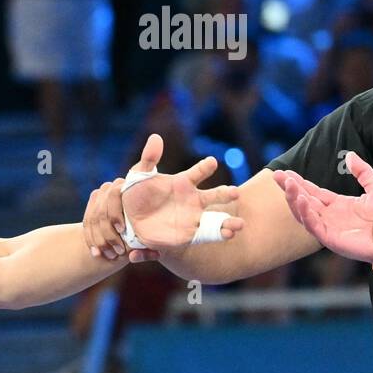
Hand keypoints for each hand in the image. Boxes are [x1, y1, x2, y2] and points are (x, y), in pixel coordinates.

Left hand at [83, 133, 243, 258]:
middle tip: (235, 192)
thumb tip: (155, 137)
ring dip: (229, 221)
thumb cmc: (137, 196)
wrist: (132, 222)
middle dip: (226, 194)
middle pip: (216, 195)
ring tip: (239, 224)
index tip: (211, 162)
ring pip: (218, 218)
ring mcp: (194, 218)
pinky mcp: (190, 235)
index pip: (198, 172)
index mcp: (183, 183)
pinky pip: (207, 236)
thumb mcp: (139, 176)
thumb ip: (148, 159)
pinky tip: (228, 235)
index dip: (204, 167)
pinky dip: (219, 235)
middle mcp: (194, 200)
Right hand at [273, 152, 372, 270]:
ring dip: (294, 199)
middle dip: (289, 188)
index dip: (299, 182)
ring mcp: (328, 228)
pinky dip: (305, 213)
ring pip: (304, 213)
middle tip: (277, 175)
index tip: (285, 172)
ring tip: (288, 185)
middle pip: (303, 200)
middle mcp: (329, 217)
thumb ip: (363, 172)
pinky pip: (313, 225)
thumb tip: (349, 155)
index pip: (312, 192)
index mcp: (337, 206)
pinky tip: (301, 200)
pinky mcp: (330, 239)